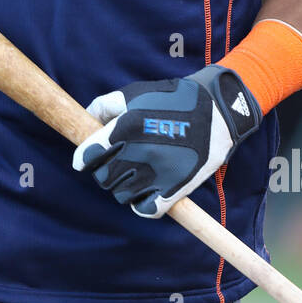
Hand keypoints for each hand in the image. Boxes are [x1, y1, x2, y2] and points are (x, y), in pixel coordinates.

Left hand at [72, 65, 261, 217]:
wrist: (217, 111)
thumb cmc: (173, 99)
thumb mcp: (136, 93)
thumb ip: (105, 105)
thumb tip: (86, 118)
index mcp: (126, 127)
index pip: (89, 156)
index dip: (83, 159)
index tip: (85, 160)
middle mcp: (139, 152)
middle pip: (103, 178)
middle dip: (103, 172)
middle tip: (114, 164)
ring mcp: (158, 172)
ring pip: (121, 195)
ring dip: (121, 188)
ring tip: (131, 175)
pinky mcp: (175, 188)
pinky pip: (145, 209)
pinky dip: (140, 204)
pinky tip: (144, 192)